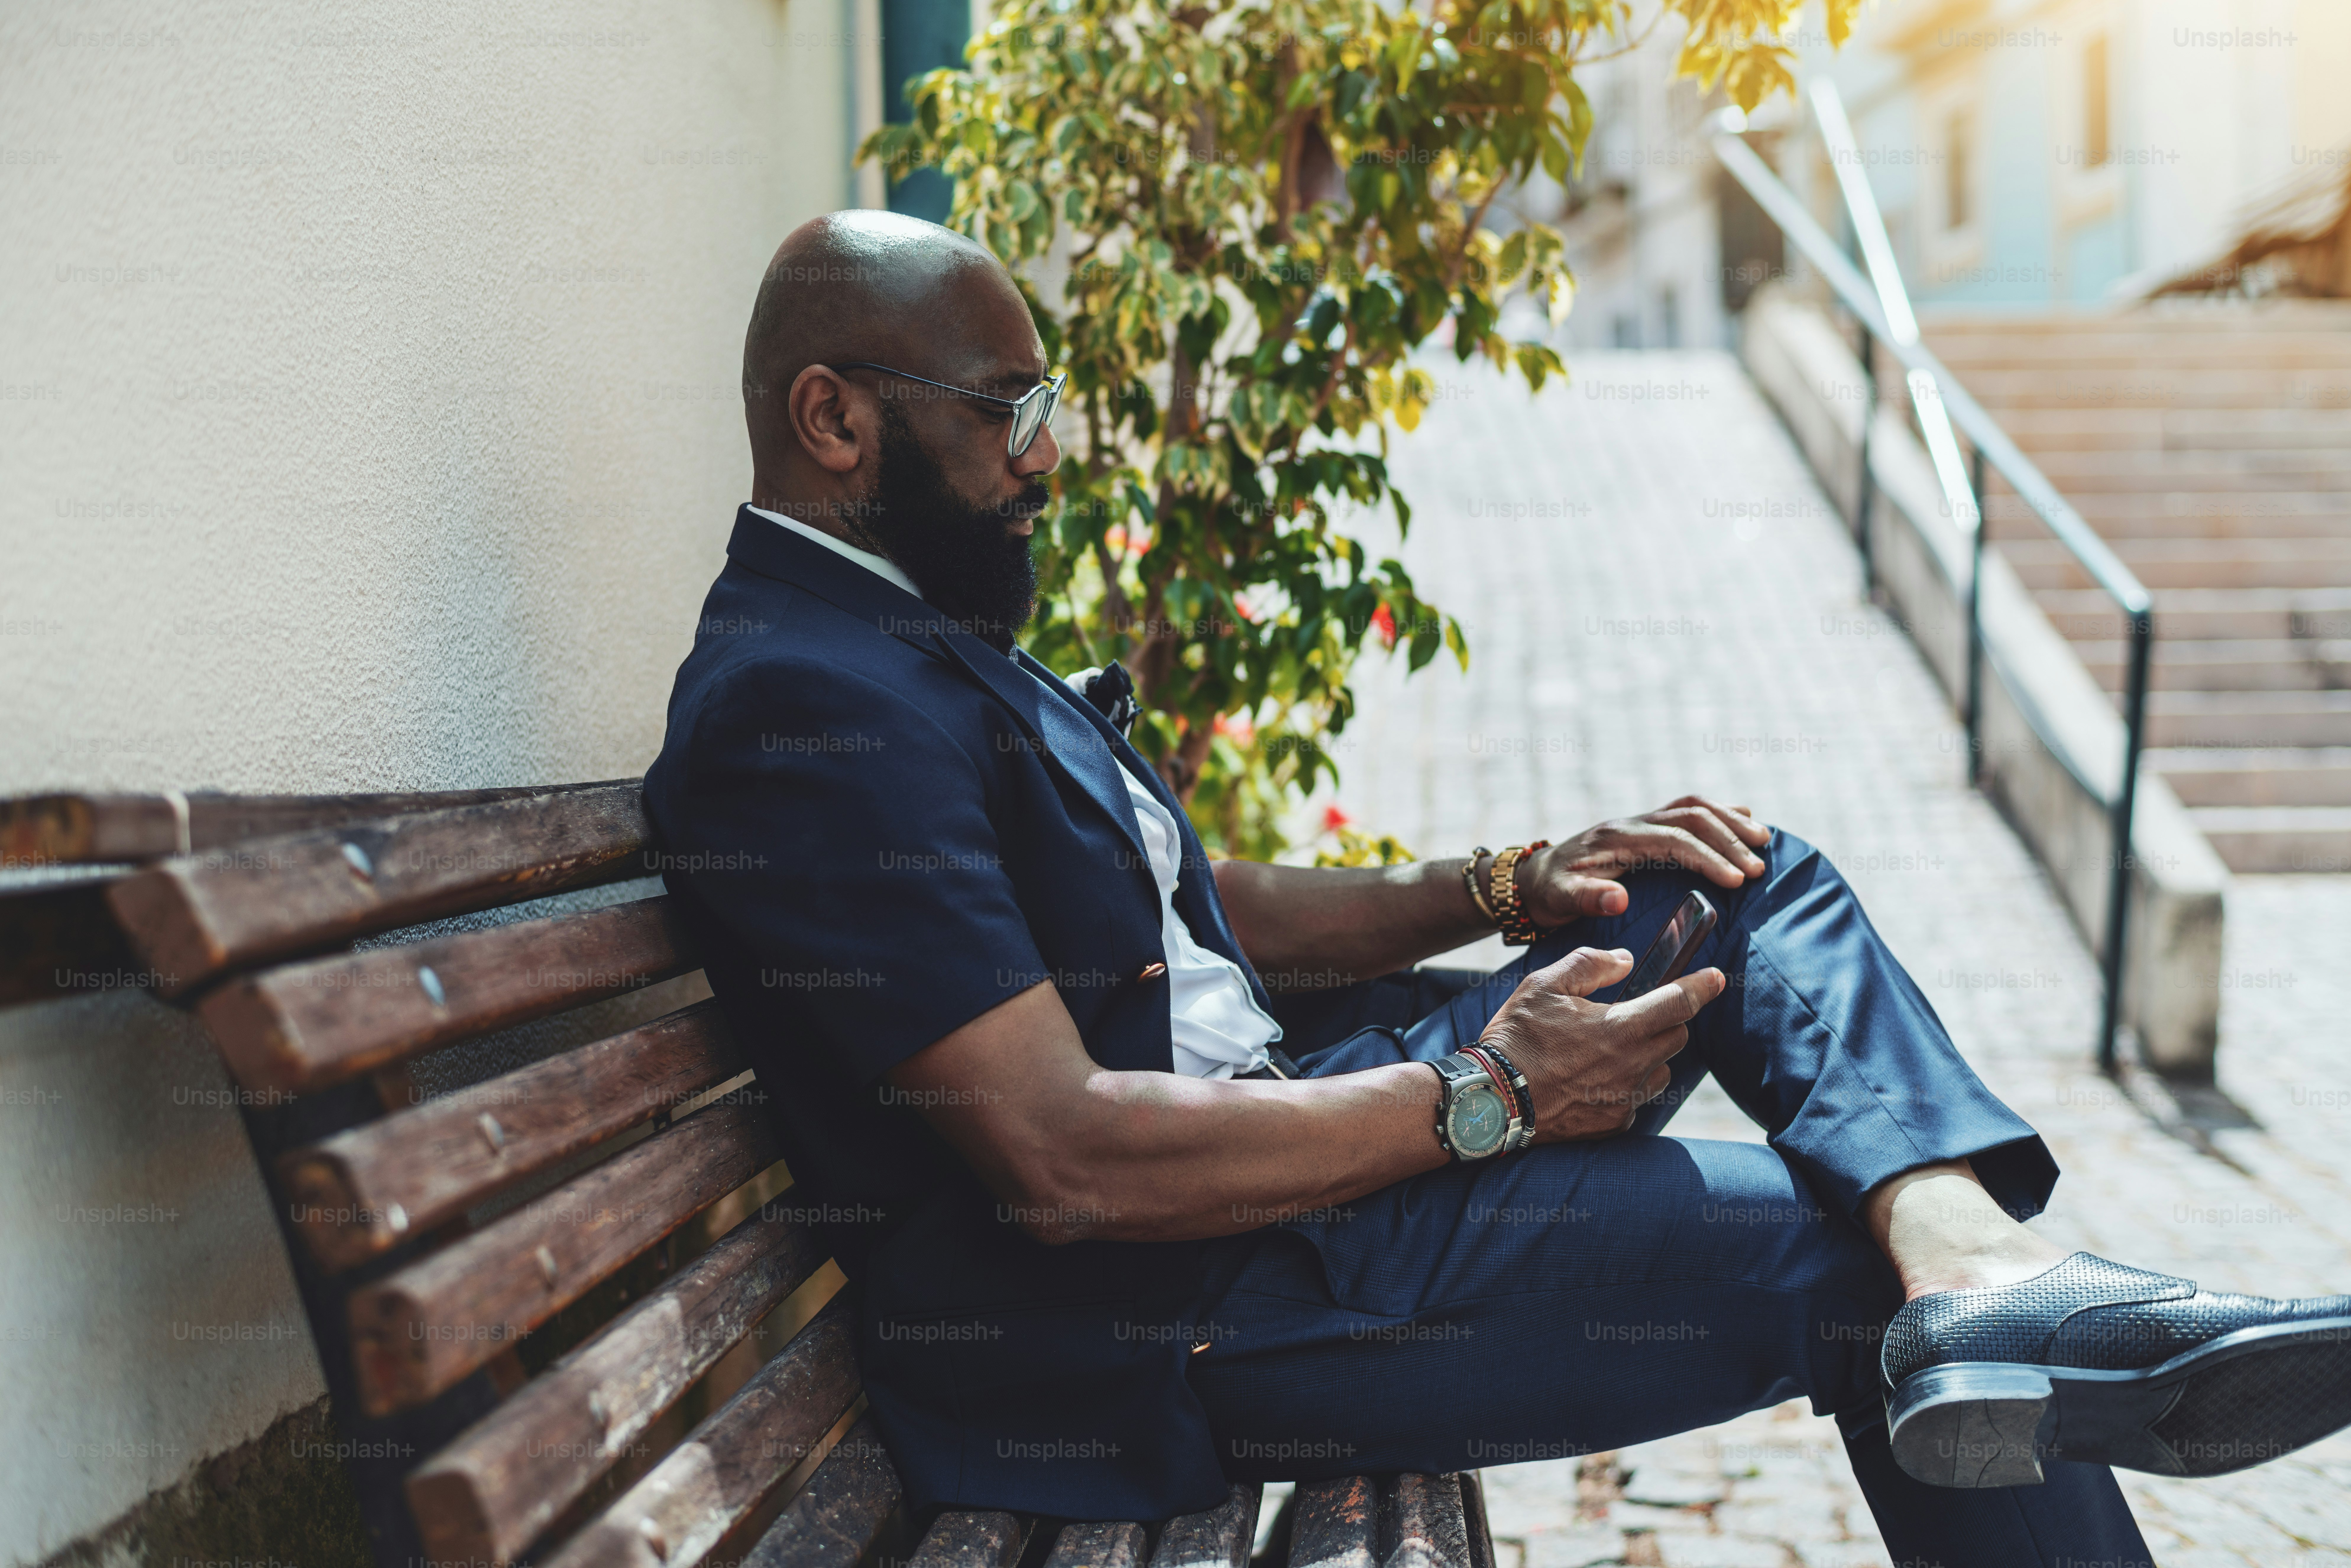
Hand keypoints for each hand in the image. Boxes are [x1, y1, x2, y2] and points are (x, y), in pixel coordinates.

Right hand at [1478, 947, 1725, 1141]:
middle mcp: (1632, 1067)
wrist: (1492, 1100)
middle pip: (1676, 1037)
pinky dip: (1625, 1085)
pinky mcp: (1615, 1125)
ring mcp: (1626, 1100)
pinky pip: (1637, 1099)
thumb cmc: (1517, 1038)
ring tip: (1609, 1050)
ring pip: (1660, 1071)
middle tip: (1635, 1014)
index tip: (1718, 977)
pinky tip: (1593, 1079)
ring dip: (1647, 1055)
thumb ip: (1590, 964)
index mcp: (1620, 1028)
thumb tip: (1625, 960)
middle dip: (1665, 1020)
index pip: (1679, 1003)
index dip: (1703, 986)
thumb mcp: (1544, 985)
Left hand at [1518, 796, 1767, 924]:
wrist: (1532, 877)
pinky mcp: (1645, 827)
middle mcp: (1632, 822)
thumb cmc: (1549, 892)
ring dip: (1730, 819)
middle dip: (1729, 838)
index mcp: (1617, 838)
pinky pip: (1687, 811)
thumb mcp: (1559, 898)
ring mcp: (1640, 821)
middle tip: (1758, 867)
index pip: (1675, 839)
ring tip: (1763, 839)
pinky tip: (1742, 821)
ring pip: (1693, 807)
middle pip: (1692, 817)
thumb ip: (1586, 899)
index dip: (1708, 857)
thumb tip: (1616, 898)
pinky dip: (1718, 813)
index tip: (1737, 880)